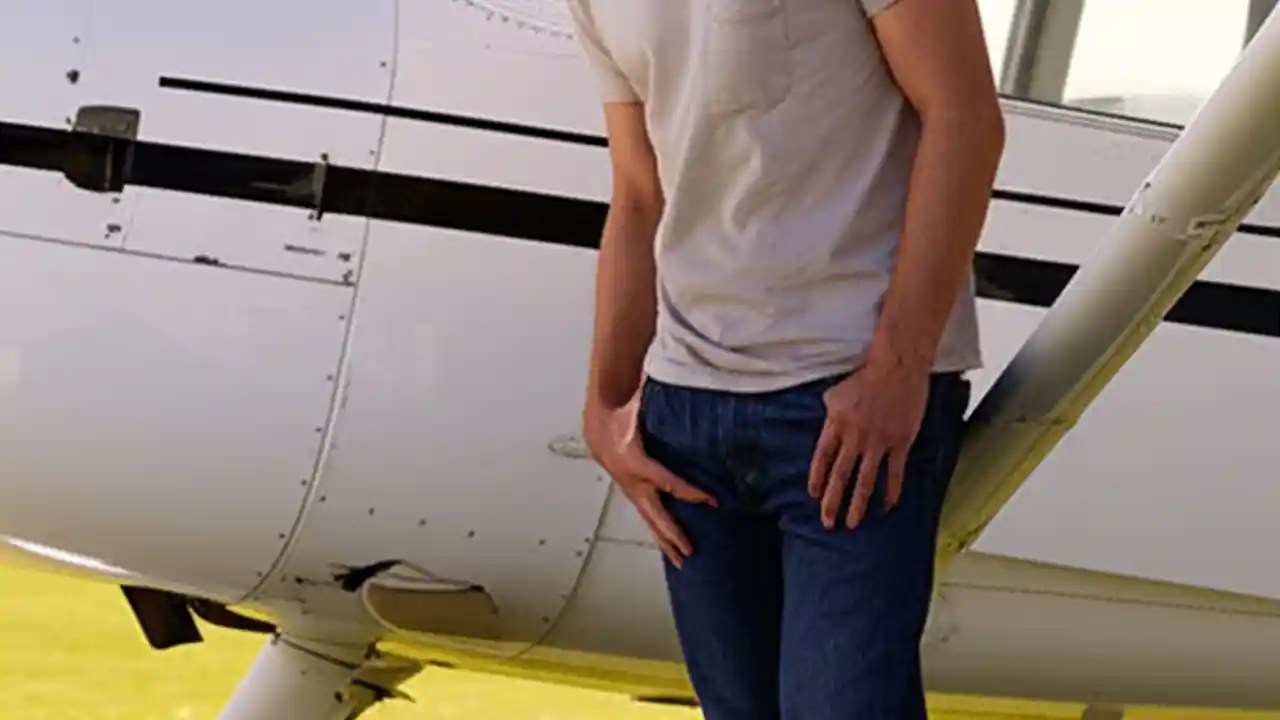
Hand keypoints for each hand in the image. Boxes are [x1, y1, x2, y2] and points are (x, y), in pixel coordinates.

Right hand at [583, 391, 716, 567]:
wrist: (597, 419)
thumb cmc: (622, 411)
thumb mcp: (640, 406)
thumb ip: (660, 401)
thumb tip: (685, 385)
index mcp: (637, 462)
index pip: (668, 482)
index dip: (690, 493)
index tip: (712, 501)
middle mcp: (633, 481)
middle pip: (656, 514)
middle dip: (673, 534)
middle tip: (689, 552)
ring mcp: (631, 488)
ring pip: (649, 520)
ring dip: (664, 541)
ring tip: (680, 560)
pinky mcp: (632, 490)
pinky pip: (646, 513)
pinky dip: (658, 530)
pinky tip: (669, 543)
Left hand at [808, 361, 930, 529]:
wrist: (897, 368)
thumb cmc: (865, 377)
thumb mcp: (835, 393)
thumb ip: (829, 414)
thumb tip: (827, 428)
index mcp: (836, 425)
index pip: (822, 458)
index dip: (817, 479)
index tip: (814, 496)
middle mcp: (855, 437)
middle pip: (840, 475)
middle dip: (832, 502)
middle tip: (827, 523)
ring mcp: (878, 442)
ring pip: (865, 480)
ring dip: (858, 504)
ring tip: (852, 523)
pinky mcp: (900, 443)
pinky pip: (895, 473)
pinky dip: (891, 491)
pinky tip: (888, 506)